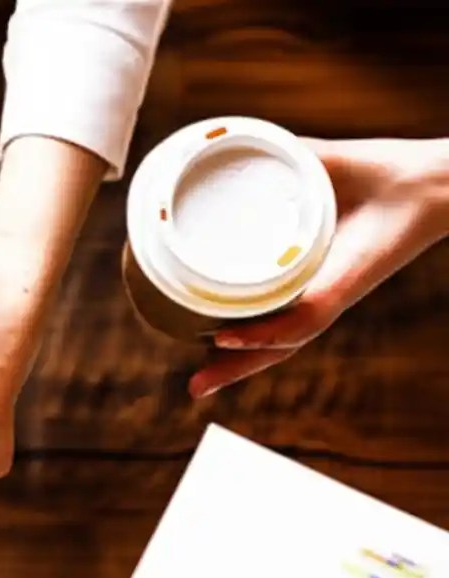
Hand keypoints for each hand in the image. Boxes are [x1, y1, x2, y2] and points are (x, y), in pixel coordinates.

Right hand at [190, 139, 448, 397]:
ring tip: (202, 379)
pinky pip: (297, 321)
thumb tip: (217, 145)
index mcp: (305, 272)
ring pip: (278, 343)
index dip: (233, 331)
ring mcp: (327, 294)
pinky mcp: (341, 290)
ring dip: (238, 364)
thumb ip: (270, 160)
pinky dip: (261, 334)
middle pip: (266, 341)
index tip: (198, 343)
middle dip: (229, 370)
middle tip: (194, 389)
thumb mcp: (309, 166)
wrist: (428, 179)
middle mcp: (315, 292)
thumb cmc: (377, 172)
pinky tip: (228, 339)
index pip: (263, 312)